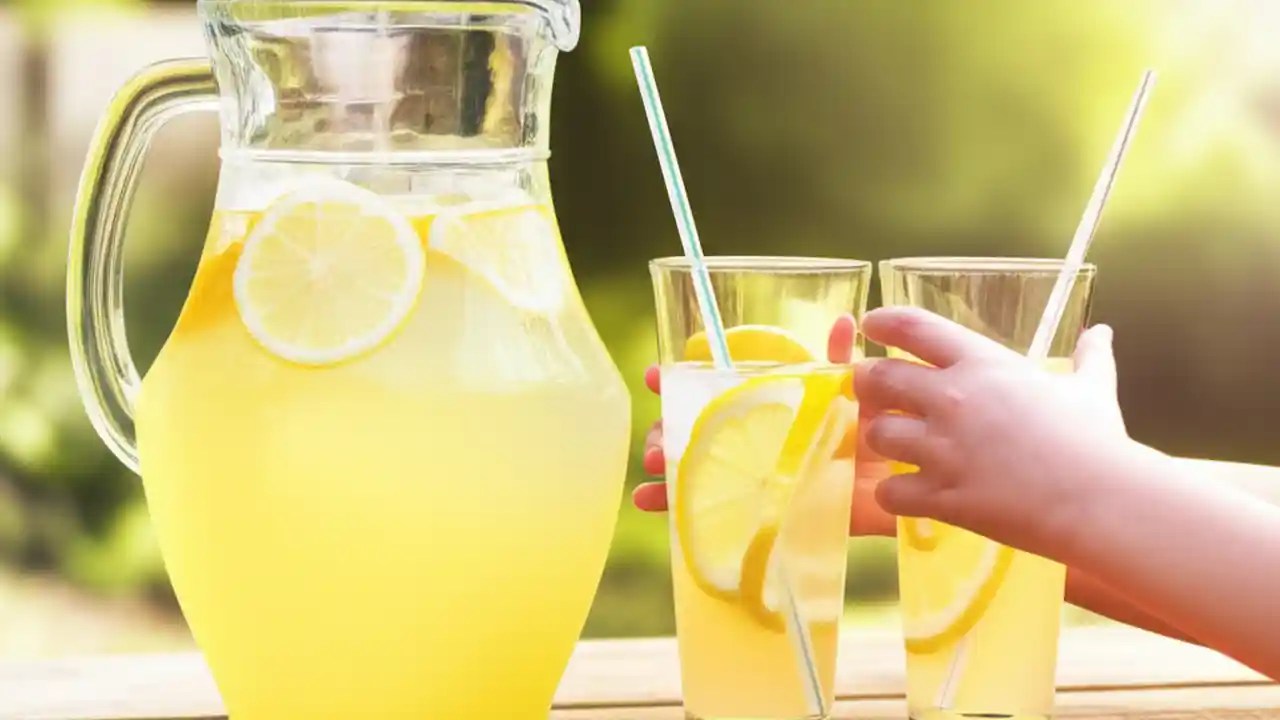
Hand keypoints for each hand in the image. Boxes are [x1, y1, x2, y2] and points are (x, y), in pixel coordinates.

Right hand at [632, 315, 897, 536]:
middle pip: (697, 431)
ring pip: (695, 470)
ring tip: (655, 463)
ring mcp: (754, 479)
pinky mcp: (760, 515)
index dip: (681, 382)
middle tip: (659, 431)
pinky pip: (711, 516)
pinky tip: (647, 500)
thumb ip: (844, 364)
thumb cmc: (880, 438)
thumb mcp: (860, 396)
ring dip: (667, 464)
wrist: (903, 489)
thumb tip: (844, 320)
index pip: (716, 391)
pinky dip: (672, 508)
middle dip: (667, 427)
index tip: (653, 375)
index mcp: (773, 411)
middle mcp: (757, 442)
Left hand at [855, 306, 1129, 557]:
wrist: (1100, 500)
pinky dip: (894, 493)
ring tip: (895, 446)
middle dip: (867, 383)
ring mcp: (942, 449)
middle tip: (871, 392)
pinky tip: (907, 493)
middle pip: (878, 379)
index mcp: (983, 365)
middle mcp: (952, 400)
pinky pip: (890, 490)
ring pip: (876, 434)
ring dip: (881, 439)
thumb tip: (1102, 332)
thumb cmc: (1097, 441)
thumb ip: (1089, 359)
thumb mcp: (1091, 389)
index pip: (915, 328)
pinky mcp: (941, 495)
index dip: (884, 322)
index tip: (871, 325)